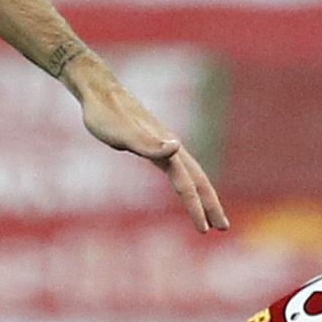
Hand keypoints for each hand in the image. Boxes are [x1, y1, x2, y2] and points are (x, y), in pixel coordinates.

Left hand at [69, 60, 227, 233]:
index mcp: (166, 147)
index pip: (186, 184)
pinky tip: (185, 190)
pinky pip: (176, 169)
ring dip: (202, 195)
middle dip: (211, 205)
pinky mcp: (152, 145)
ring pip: (190, 174)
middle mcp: (169, 146)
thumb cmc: (104, 114)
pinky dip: (186, 184)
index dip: (196, 207)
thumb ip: (146, 143)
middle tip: (223, 228)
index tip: (204, 230)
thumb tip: (176, 148)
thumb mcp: (120, 133)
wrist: (98, 91)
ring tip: (209, 216)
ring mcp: (162, 145)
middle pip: (198, 179)